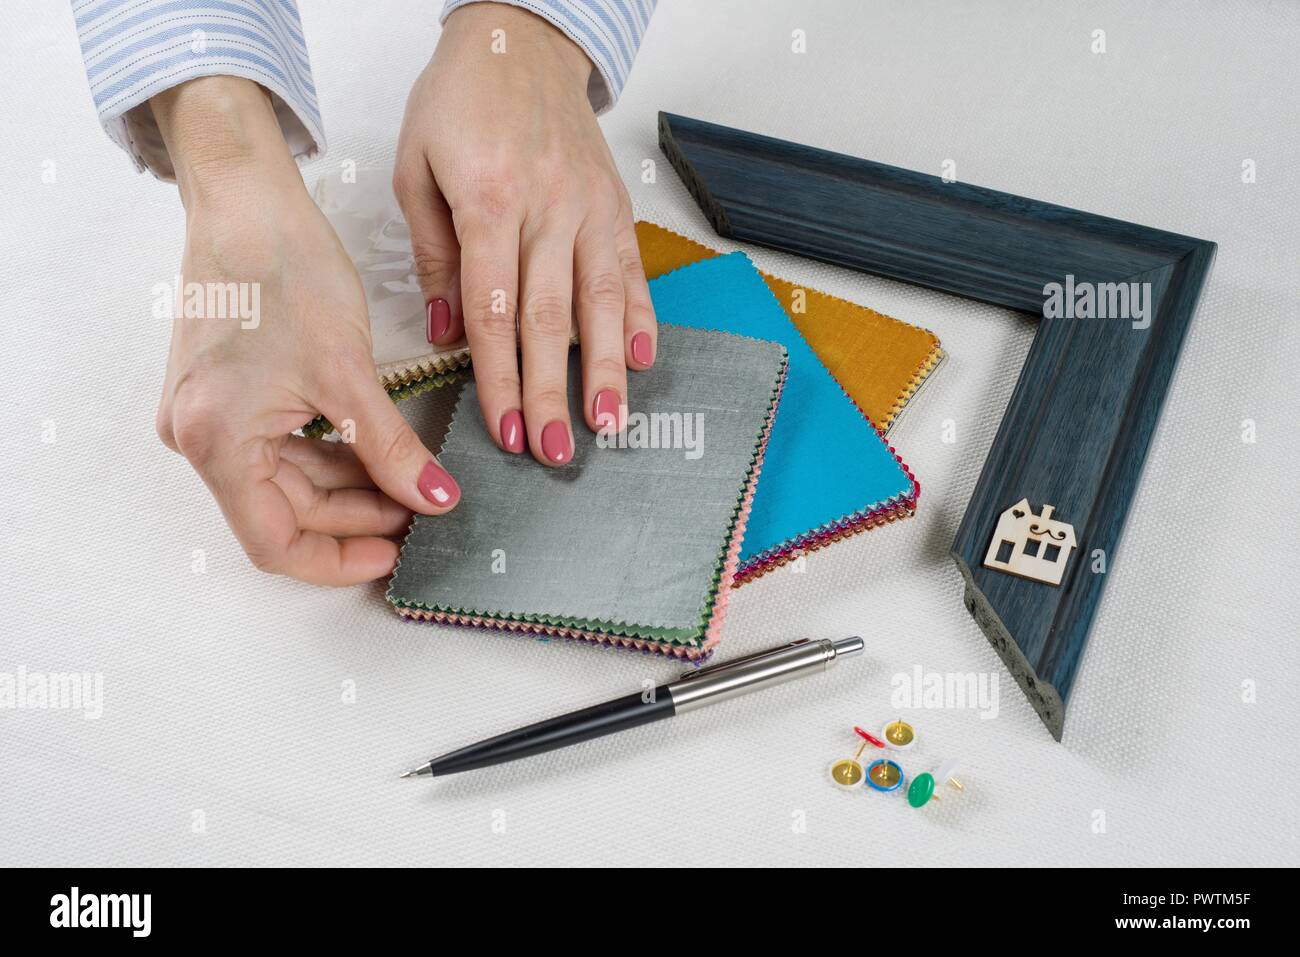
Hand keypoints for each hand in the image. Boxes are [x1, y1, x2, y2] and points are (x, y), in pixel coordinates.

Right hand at [151, 77, 458, 585]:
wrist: (246, 199)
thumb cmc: (283, 267)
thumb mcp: (349, 372)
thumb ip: (392, 450)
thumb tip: (433, 501)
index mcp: (216, 440)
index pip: (275, 543)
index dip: (339, 560)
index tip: (395, 556)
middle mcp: (198, 436)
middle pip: (283, 514)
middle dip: (355, 518)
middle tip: (421, 513)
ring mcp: (207, 416)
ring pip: (288, 482)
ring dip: (349, 488)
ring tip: (411, 483)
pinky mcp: (224, 396)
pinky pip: (282, 447)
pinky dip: (332, 455)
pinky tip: (378, 452)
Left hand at [393, 2, 655, 463]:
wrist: (518, 42)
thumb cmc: (459, 102)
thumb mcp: (416, 169)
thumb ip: (434, 255)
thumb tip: (448, 334)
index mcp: (489, 199)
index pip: (494, 309)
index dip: (499, 376)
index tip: (503, 427)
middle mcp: (548, 206)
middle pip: (549, 318)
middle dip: (551, 391)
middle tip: (552, 451)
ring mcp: (590, 207)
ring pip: (600, 302)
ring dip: (604, 370)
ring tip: (609, 425)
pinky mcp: (615, 205)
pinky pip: (632, 269)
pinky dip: (640, 317)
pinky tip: (642, 361)